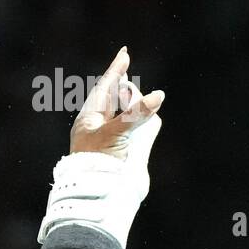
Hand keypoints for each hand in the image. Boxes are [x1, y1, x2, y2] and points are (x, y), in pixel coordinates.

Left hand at [70, 46, 163, 160]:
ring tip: (135, 103)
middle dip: (126, 90)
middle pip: (117, 98)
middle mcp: (100, 126)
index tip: (125, 54)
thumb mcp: (114, 134)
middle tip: (129, 85)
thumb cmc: (96, 163)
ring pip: (127, 112)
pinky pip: (136, 128)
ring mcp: (112, 137)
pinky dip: (141, 121)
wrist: (96, 195)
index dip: (115, 70)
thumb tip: (159, 96)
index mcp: (89, 119)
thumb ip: (135, 114)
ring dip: (133, 106)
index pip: (104, 88)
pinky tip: (146, 117)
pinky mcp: (123, 150)